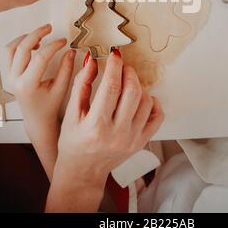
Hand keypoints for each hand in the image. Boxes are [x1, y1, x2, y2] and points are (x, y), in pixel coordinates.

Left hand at [6, 24, 75, 179]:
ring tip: (40, 35)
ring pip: (11, 49)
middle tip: (49, 28)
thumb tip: (70, 51)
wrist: (36, 118)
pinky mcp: (9, 74)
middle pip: (22, 48)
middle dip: (37, 34)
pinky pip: (9, 53)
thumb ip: (66, 69)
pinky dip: (19, 44)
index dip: (53, 46)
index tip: (63, 41)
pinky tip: (32, 44)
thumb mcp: (61, 89)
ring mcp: (10, 77)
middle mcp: (15, 80)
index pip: (40, 58)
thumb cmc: (49, 106)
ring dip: (25, 38)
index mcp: (28, 85)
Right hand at [46, 52, 163, 212]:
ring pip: (146, 101)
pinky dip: (152, 102)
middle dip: (128, 72)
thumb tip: (93, 60)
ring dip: (138, 85)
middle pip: (132, 91)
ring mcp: (132, 139)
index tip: (113, 54)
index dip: (114, 66)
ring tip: (127, 81)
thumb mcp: (70, 114)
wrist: (82, 173)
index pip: (111, 87)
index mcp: (96, 126)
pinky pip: (157, 116)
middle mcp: (117, 134)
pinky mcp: (142, 142)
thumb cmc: (73, 143)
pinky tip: (141, 97)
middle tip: (121, 65)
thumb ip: (81, 84)